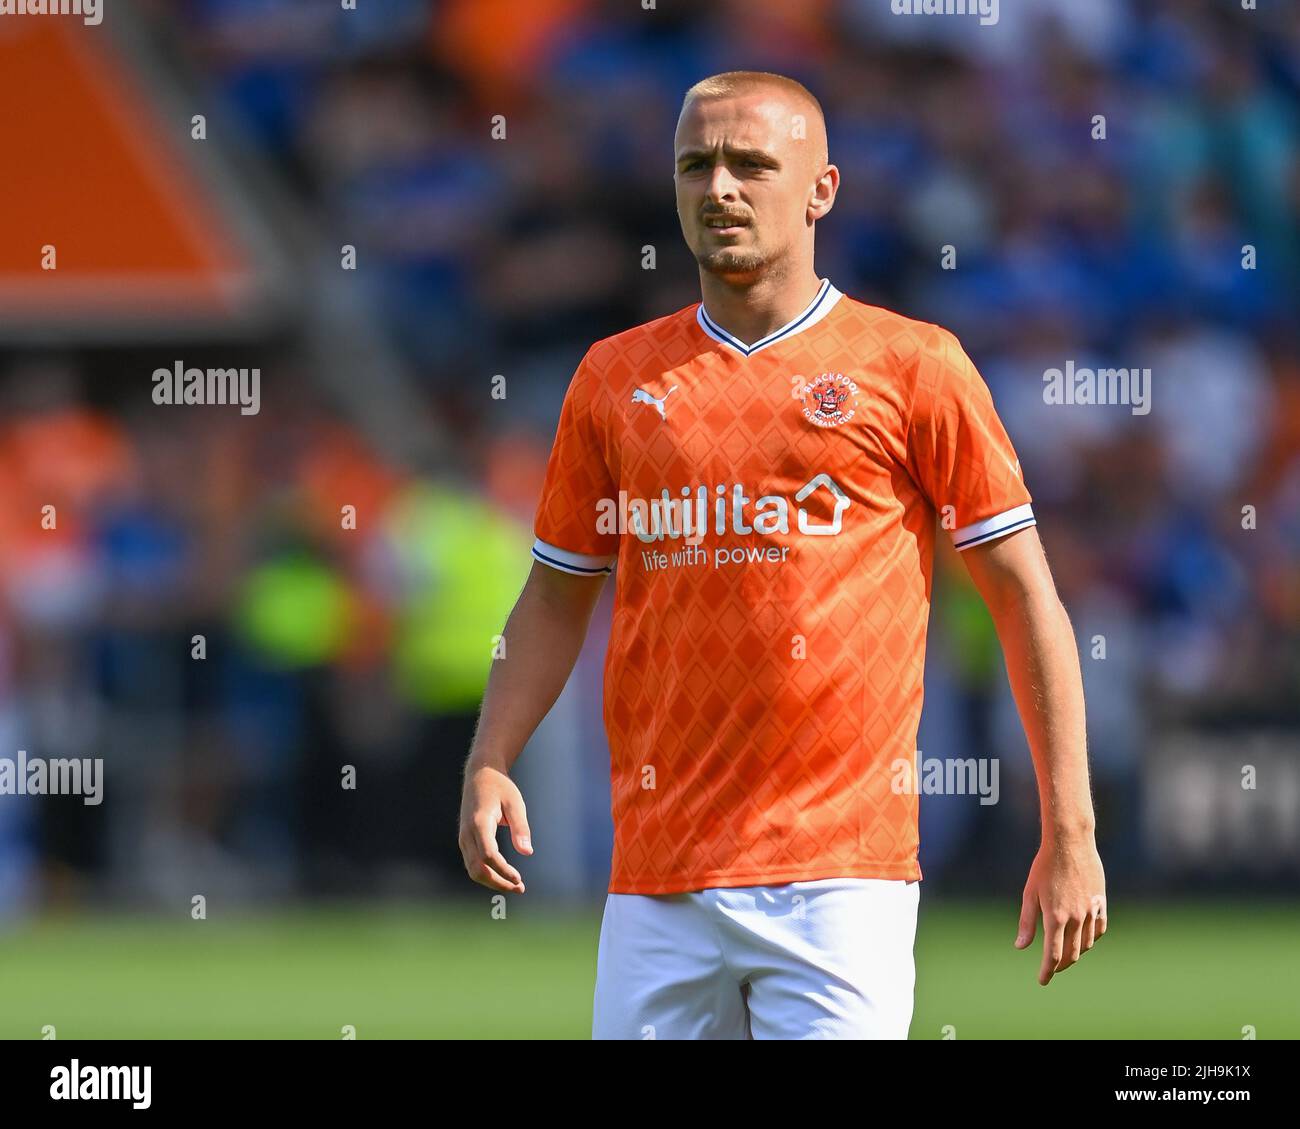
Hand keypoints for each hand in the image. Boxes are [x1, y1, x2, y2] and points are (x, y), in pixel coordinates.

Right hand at [458, 762, 532, 893]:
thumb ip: (520, 827)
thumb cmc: (500, 788)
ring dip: (492, 881)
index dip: (503, 870)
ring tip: (515, 885)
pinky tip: (504, 876)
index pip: (488, 855)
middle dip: (497, 882)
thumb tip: (527, 852)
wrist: (480, 775)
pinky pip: (472, 864)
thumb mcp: (515, 803)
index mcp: (479, 823)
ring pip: (472, 870)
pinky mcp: (465, 841)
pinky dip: (487, 874)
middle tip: (520, 888)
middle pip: (477, 869)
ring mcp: (463, 838)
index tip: (519, 878)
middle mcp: (467, 833)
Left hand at [1014, 834, 1106, 984]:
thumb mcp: (1029, 893)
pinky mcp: (1101, 902)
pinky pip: (1100, 929)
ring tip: (1066, 954)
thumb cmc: (1044, 866)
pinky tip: (1084, 939)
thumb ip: (1027, 922)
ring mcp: (1091, 910)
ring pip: (1087, 944)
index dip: (1047, 971)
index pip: (1053, 955)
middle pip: (1071, 954)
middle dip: (1061, 965)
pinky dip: (1092, 939)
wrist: (1070, 843)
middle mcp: (1076, 918)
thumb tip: (1021, 947)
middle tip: (1053, 969)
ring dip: (1076, 953)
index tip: (1042, 980)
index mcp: (1056, 917)